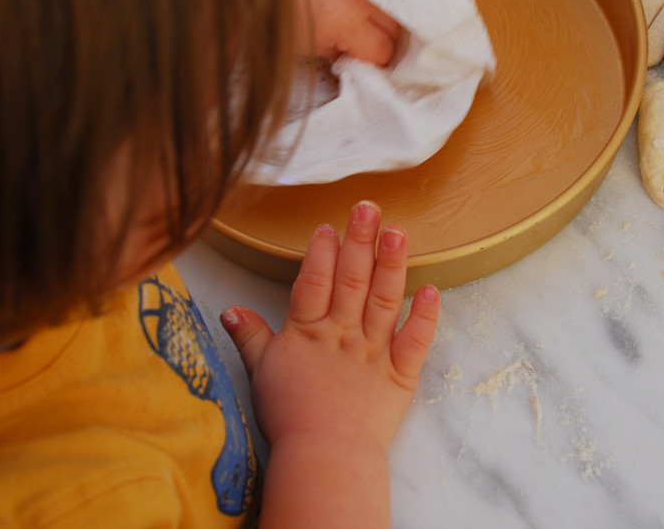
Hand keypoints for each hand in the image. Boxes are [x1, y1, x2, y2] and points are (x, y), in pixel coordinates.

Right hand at [220, 201, 438, 527]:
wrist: (323, 457)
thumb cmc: (290, 416)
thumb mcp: (261, 371)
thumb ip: (249, 336)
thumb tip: (230, 308)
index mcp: (309, 332)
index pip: (315, 281)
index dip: (323, 252)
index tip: (330, 225)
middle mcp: (343, 334)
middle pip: (352, 280)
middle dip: (360, 240)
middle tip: (369, 207)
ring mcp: (374, 352)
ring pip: (385, 300)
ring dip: (392, 264)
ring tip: (398, 231)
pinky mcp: (400, 375)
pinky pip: (415, 341)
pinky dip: (425, 315)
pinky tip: (432, 288)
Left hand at [291, 0, 400, 65]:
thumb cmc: (272, 14)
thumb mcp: (308, 45)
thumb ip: (340, 52)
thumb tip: (358, 55)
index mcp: (347, 19)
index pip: (384, 50)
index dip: (375, 61)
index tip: (365, 61)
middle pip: (395, 23)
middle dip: (383, 38)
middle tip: (363, 43)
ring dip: (380, 10)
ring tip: (359, 16)